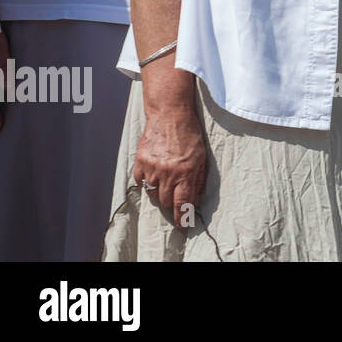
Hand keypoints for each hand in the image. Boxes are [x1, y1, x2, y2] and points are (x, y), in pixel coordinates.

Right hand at [135, 106, 207, 226]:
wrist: (170, 115)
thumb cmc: (190, 135)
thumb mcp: (201, 157)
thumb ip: (198, 180)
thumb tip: (195, 201)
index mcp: (186, 172)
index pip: (182, 203)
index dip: (181, 218)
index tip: (182, 226)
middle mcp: (168, 173)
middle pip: (166, 201)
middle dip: (171, 202)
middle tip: (176, 194)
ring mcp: (152, 168)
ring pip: (153, 193)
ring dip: (160, 191)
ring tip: (166, 178)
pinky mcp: (140, 162)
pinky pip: (140, 182)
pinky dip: (147, 180)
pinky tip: (154, 171)